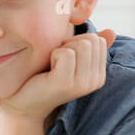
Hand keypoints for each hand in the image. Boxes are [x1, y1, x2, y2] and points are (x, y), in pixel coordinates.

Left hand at [0, 29, 116, 122]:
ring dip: (61, 49)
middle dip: (70, 43)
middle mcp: (95, 81)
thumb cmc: (44, 77)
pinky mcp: (65, 83)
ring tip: (52, 65)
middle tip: (56, 60)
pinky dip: (53, 54)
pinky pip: (66, 53)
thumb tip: (111, 31)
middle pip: (91, 40)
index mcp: (99, 75)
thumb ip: (90, 46)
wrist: (23, 102)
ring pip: (81, 44)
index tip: (63, 56)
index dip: (77, 41)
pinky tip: (47, 69)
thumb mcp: (70, 59)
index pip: (98, 40)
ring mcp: (82, 84)